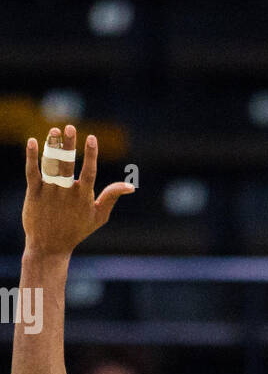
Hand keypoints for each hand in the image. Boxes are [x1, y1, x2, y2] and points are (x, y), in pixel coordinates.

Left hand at [23, 126, 134, 256]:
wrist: (49, 246)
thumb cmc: (77, 230)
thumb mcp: (98, 216)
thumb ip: (111, 197)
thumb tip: (131, 186)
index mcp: (83, 197)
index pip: (89, 172)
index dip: (90, 155)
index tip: (91, 138)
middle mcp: (66, 192)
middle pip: (67, 164)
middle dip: (68, 145)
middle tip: (69, 127)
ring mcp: (49, 192)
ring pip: (50, 165)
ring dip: (52, 146)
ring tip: (54, 130)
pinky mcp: (34, 193)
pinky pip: (32, 172)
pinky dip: (31, 157)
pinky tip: (31, 142)